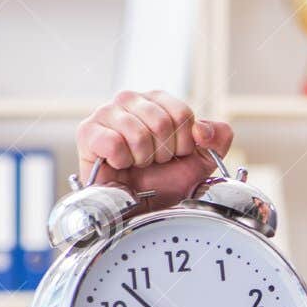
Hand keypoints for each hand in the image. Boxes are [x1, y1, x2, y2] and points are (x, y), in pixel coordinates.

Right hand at [76, 90, 235, 207]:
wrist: (137, 206)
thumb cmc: (164, 180)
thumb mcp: (201, 160)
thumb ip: (217, 137)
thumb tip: (204, 129)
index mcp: (158, 100)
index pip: (182, 114)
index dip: (184, 142)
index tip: (177, 154)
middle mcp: (131, 100)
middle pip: (162, 122)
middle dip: (164, 152)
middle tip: (154, 162)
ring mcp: (107, 113)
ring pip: (138, 133)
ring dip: (143, 158)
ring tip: (137, 163)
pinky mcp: (88, 131)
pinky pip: (113, 142)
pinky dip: (121, 160)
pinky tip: (119, 163)